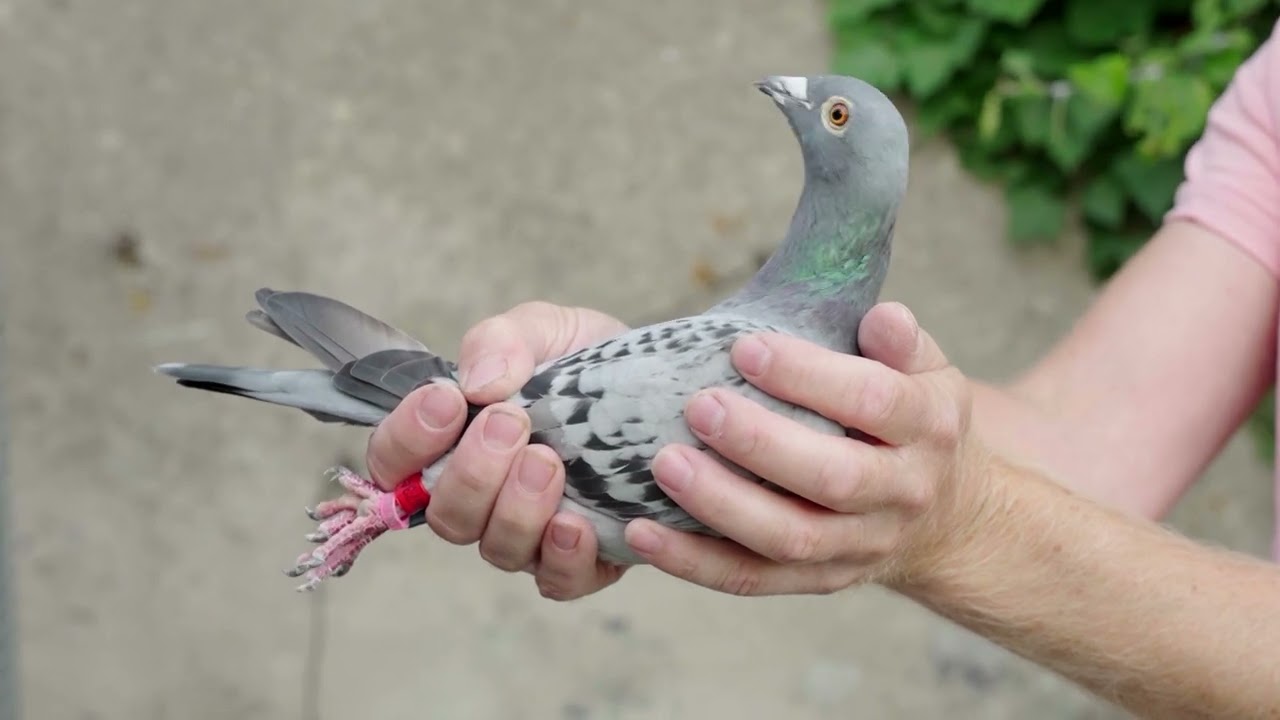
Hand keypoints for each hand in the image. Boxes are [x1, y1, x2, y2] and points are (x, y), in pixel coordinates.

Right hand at [365, 301, 632, 599]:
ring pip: (496, 548)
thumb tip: (479, 385)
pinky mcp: (581, 560)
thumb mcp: (545, 330)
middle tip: (512, 422)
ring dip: (516, 509)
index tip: (447, 399)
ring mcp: (528, 534)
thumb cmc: (585, 362)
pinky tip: (576, 523)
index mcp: (454, 443)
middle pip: (446, 515)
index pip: (394, 462)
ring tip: (549, 463)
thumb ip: (502, 342)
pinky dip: (561, 558)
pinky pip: (556, 581)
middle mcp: (482, 499)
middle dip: (472, 471)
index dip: (407, 439)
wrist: (662, 390)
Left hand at [621, 302, 987, 594]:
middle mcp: (901, 492)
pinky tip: (643, 533)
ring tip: (665, 465)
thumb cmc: (912, 417)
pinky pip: (752, 579)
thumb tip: (882, 317)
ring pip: (788, 537)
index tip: (745, 348)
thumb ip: (899, 340)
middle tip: (699, 407)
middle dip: (760, 443)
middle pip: (832, 479)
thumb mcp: (926, 369)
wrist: (949, 514)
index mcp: (927, 427)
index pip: (874, 401)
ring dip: (721, 505)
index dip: (810, 377)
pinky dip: (694, 561)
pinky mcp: (819, 579)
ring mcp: (859, 545)